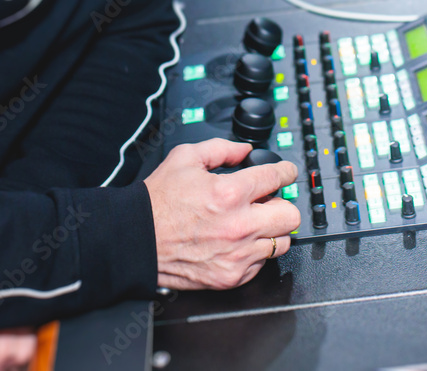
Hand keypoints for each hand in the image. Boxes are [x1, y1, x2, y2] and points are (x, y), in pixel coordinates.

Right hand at [145, 139, 299, 289]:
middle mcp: (239, 226)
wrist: (136, 240)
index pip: (277, 178)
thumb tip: (244, 151)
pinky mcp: (231, 276)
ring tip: (253, 224)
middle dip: (282, 204)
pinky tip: (239, 243)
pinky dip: (255, 253)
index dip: (286, 172)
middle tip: (269, 202)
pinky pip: (262, 264)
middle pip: (291, 215)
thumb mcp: (185, 158)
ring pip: (282, 242)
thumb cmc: (157, 203)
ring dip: (272, 231)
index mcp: (230, 194)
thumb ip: (221, 149)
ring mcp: (238, 254)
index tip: (287, 173)